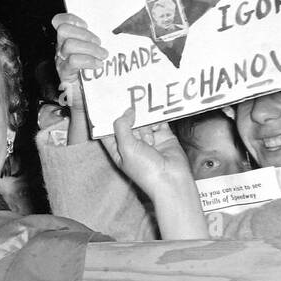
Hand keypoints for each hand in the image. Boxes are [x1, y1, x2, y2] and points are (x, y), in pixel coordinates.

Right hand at [52, 13, 107, 110]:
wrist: (91, 98)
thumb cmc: (97, 73)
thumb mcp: (98, 52)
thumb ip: (100, 40)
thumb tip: (118, 28)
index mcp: (69, 40)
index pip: (60, 21)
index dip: (72, 19)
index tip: (87, 25)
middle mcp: (61, 48)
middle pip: (63, 30)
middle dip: (84, 34)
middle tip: (100, 44)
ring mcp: (61, 61)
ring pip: (69, 45)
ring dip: (90, 48)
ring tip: (103, 56)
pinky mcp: (64, 74)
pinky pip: (72, 61)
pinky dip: (88, 61)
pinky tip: (98, 65)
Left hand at [104, 107, 207, 239]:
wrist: (172, 180)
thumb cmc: (145, 169)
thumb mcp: (126, 147)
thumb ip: (122, 126)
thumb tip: (127, 110)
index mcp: (118, 151)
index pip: (108, 132)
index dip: (107, 119)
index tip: (107, 102)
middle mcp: (132, 145)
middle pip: (127, 124)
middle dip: (128, 116)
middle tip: (128, 100)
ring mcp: (149, 140)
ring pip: (143, 121)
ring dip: (144, 122)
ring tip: (148, 132)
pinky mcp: (164, 136)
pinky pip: (159, 122)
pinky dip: (158, 117)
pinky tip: (156, 112)